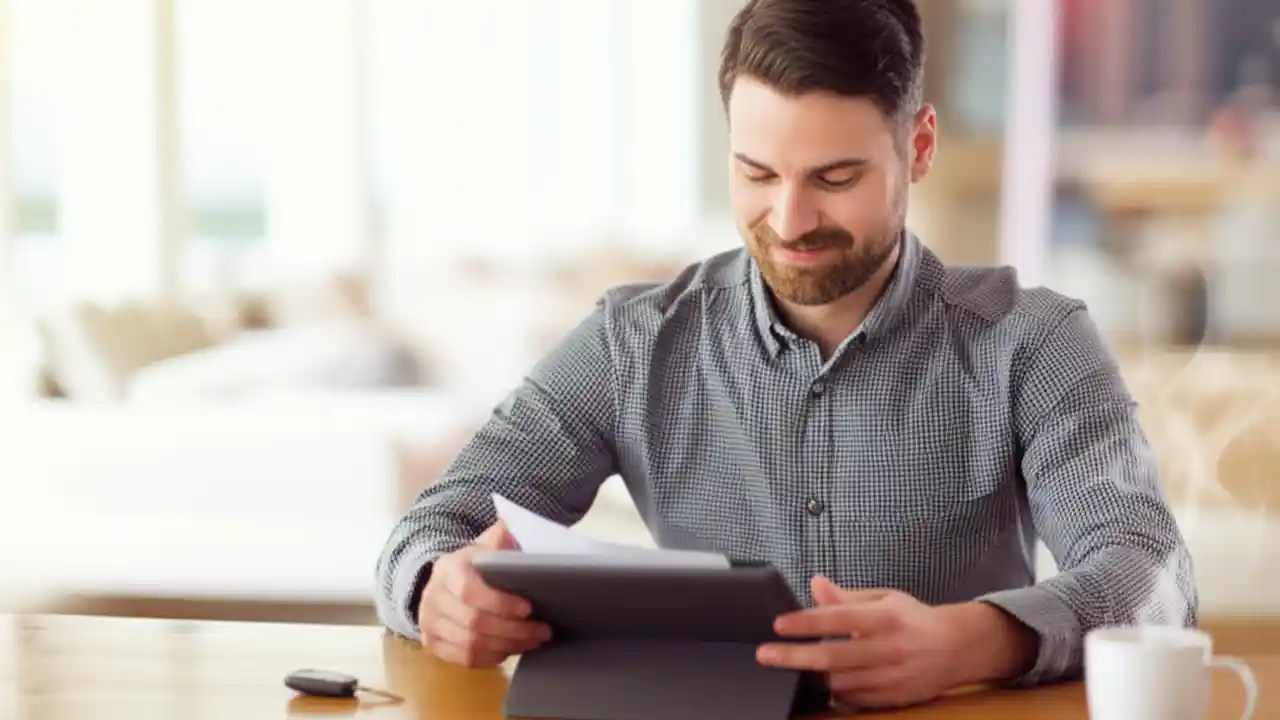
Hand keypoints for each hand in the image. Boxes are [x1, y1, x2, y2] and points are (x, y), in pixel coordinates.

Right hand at [417, 521, 552, 666]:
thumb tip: (511, 527)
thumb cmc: (474, 565)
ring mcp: (429, 622)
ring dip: (507, 646)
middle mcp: (433, 596)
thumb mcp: (487, 546)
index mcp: (448, 569)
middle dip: (513, 630)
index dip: (501, 604)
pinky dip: (491, 658)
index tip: (529, 608)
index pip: (470, 591)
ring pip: (470, 645)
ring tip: (533, 641)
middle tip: (542, 631)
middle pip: (474, 623)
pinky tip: (510, 650)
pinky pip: (464, 659)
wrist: (443, 584)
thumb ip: (502, 536)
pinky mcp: (432, 643)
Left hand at [756, 576, 1035, 709]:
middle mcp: (888, 648)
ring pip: (840, 683)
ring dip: (812, 677)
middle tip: (765, 654)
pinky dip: (835, 693)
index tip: (779, 624)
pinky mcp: (893, 698)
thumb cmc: (913, 619)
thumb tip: (814, 583)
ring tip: (787, 668)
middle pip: (833, 656)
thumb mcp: (883, 598)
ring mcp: (892, 677)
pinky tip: (820, 683)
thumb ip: (846, 597)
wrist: (957, 648)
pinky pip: (854, 700)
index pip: (838, 618)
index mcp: (885, 617)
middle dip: (794, 656)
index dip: (806, 622)